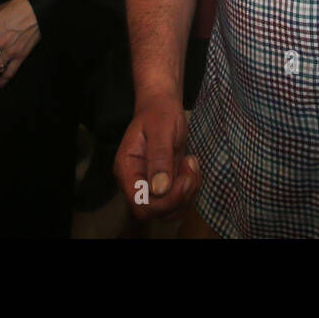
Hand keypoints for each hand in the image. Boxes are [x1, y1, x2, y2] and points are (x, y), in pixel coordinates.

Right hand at [115, 92, 200, 222]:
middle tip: (190, 166)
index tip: (183, 179)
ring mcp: (149, 184)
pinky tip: (191, 167)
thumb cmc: (159, 113)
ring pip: (169, 210)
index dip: (163, 202)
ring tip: (191, 164)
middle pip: (155, 211)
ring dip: (187, 193)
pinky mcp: (163, 184)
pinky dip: (190, 189)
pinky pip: (178, 200)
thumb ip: (159, 157)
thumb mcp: (161, 130)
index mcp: (127, 169)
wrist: (162, 106)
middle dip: (179, 196)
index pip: (139, 204)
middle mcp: (135, 182)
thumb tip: (160, 189)